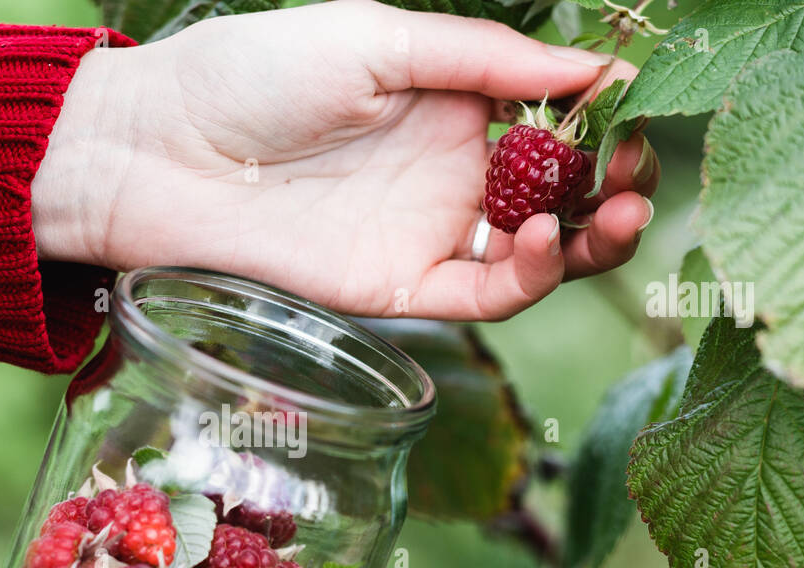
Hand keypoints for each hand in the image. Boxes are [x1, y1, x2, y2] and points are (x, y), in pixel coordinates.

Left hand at [35, 0, 657, 321]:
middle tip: (639, 173)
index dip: (606, 120)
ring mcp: (427, 235)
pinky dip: (528, 277)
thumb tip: (592, 67)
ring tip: (618, 210)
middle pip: (561, 195)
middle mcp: (450, 175)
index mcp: (449, 105)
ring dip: (592, 239)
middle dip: (614, 186)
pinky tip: (543, 243)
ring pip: (538, 254)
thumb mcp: (377, 35)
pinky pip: (484, 296)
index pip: (555, 121)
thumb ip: (481, 57)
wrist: (162, 150)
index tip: (641, 104)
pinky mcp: (398, 289)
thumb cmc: (252, 73)